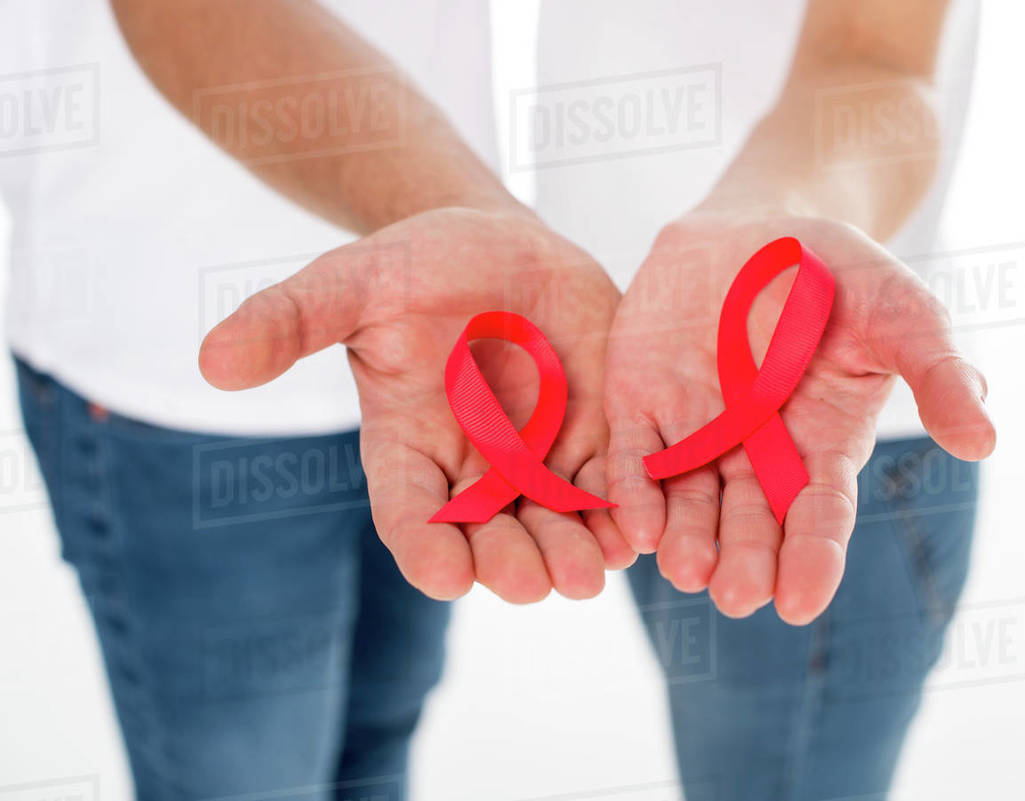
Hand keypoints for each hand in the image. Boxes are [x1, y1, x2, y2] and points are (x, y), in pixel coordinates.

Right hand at [200, 206, 631, 602]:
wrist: (497, 248)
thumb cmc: (412, 266)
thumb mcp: (348, 283)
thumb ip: (288, 321)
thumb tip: (210, 360)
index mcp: (408, 448)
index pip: (410, 515)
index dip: (426, 548)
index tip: (444, 576)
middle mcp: (473, 471)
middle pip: (490, 536)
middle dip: (511, 561)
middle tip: (532, 583)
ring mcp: (538, 460)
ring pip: (556, 524)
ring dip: (574, 551)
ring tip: (591, 571)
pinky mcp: (594, 439)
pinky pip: (612, 486)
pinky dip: (624, 510)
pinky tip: (638, 528)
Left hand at [604, 211, 994, 623]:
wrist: (758, 225)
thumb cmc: (841, 275)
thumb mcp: (900, 314)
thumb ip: (937, 373)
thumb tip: (984, 441)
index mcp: (820, 445)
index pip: (818, 514)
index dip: (811, 559)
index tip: (800, 603)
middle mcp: (754, 453)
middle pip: (749, 521)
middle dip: (743, 560)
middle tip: (736, 596)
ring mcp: (694, 430)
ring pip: (687, 499)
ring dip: (685, 538)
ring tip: (685, 570)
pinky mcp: (639, 402)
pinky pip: (633, 454)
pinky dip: (632, 489)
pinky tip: (635, 525)